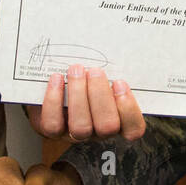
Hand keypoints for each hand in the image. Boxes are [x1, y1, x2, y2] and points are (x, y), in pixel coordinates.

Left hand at [26, 65, 145, 141]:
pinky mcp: (52, 132)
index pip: (133, 130)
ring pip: (81, 127)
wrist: (51, 90)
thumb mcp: (100, 76)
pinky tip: (57, 78)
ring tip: (76, 70)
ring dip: (78, 95)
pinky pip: (53, 123)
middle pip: (107, 126)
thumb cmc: (85, 80)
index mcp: (117, 120)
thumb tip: (114, 51)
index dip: (129, 109)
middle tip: (95, 71)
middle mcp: (98, 132)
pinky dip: (54, 99)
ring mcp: (75, 134)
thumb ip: (109, 73)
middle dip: (100, 96)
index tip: (120, 83)